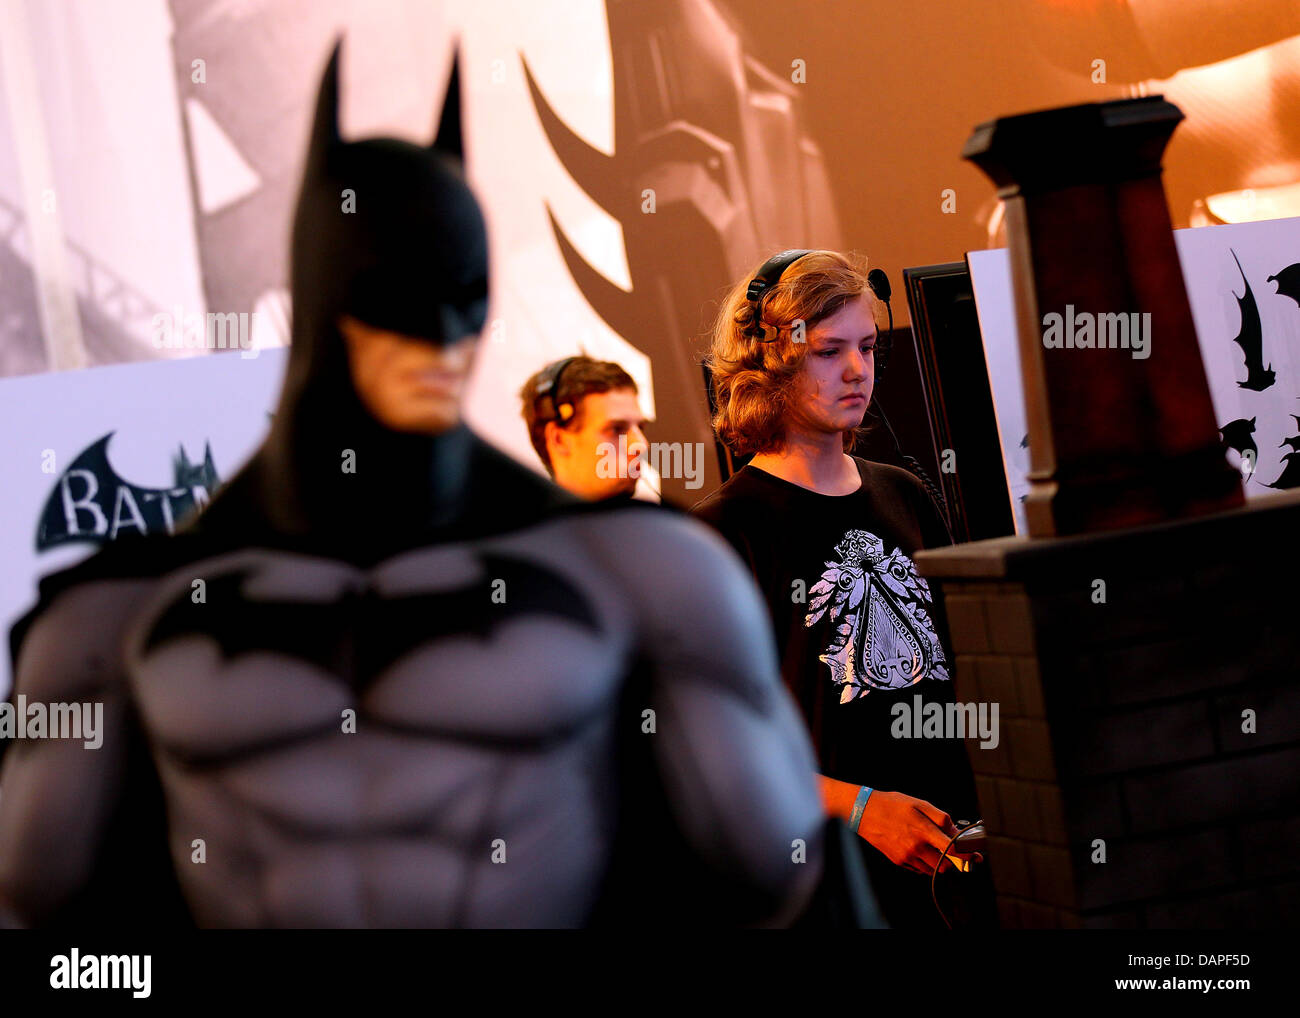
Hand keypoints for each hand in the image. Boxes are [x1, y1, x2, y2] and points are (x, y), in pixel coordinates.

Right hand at [854, 789, 980, 875]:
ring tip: (933, 847)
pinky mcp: (898, 861)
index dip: (967, 854)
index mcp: (923, 830)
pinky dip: (925, 863)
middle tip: (952, 849)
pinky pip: (919, 869)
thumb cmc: (893, 804)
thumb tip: (955, 831)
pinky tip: (920, 849)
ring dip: (939, 862)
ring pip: (933, 870)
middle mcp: (915, 847)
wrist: (864, 812)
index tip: (975, 855)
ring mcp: (906, 856)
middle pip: (945, 865)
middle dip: (952, 859)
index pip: (952, 850)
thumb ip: (940, 817)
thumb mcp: (919, 803)